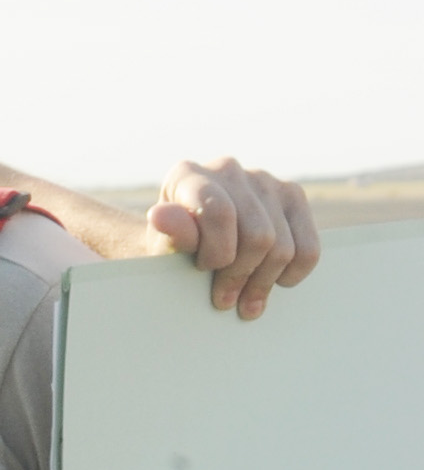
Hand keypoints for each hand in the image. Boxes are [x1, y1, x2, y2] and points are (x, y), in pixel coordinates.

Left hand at [146, 158, 318, 318]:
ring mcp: (264, 180)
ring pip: (282, 247)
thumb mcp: (164, 250)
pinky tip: (272, 283)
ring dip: (262, 283)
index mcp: (188, 175)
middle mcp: (228, 169)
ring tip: (244, 300)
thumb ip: (170, 234)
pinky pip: (308, 248)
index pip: (221, 214)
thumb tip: (161, 215)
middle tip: (223, 299)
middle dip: (240, 276)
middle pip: (257, 236)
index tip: (203, 270)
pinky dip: (291, 275)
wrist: (189, 252)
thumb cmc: (172, 251)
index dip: (217, 254)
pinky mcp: (292, 197)